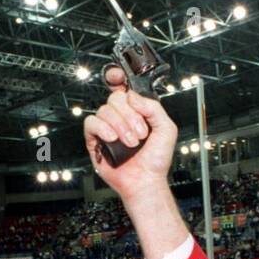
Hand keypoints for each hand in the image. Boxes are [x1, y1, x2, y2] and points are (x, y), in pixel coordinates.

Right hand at [83, 66, 177, 202]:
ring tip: (131, 142)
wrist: (145, 181)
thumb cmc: (155, 160)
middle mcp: (122, 116)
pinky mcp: (95, 138)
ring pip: (105, 110)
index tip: (118, 77)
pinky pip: (91, 122)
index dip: (118, 77)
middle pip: (115, 98)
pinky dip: (103, 128)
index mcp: (138, 110)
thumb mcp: (167, 129)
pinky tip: (112, 138)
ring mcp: (108, 126)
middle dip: (130, 116)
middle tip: (140, 133)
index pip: (124, 87)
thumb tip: (133, 96)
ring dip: (120, 126)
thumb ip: (153, 107)